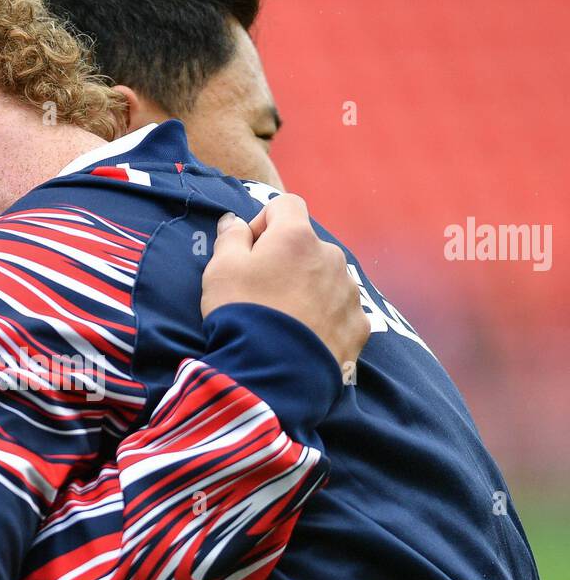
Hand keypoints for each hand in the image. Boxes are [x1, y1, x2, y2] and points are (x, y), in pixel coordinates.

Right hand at [201, 196, 370, 372]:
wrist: (273, 374)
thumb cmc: (243, 313)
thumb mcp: (220, 270)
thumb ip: (230, 237)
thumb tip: (233, 221)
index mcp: (297, 237)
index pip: (286, 205)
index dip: (264, 222)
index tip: (248, 249)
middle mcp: (331, 257)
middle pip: (307, 246)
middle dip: (287, 260)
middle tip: (262, 292)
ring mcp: (349, 292)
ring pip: (327, 278)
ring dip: (308, 288)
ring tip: (284, 320)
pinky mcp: (359, 325)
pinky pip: (341, 311)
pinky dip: (325, 318)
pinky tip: (303, 338)